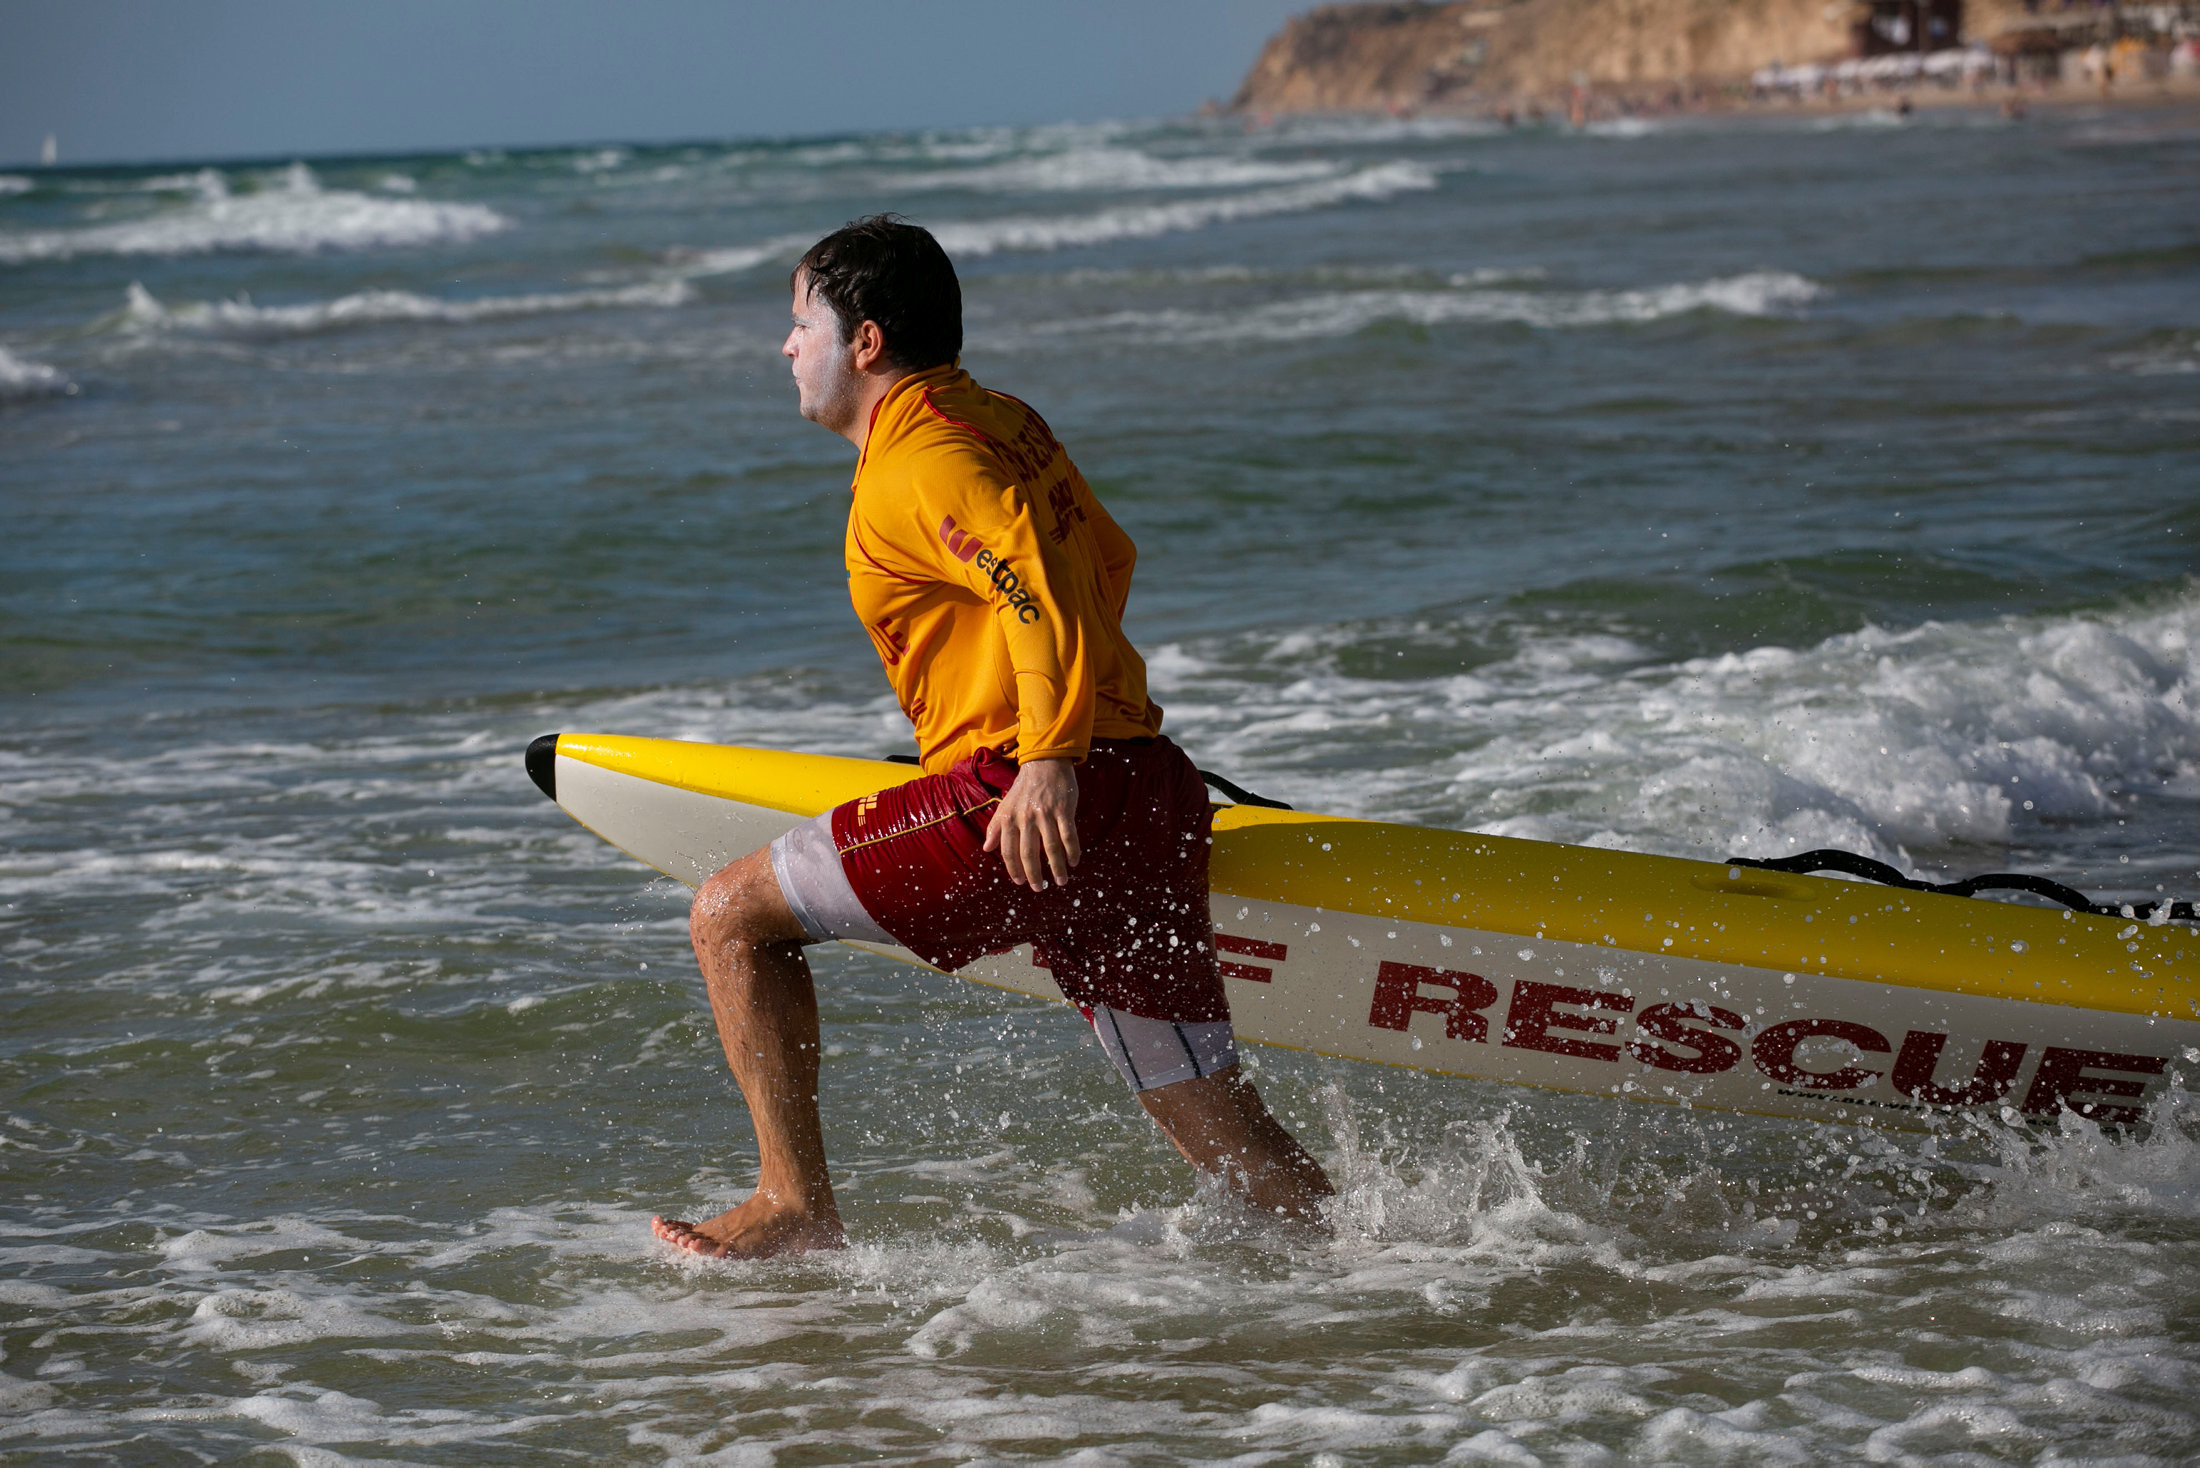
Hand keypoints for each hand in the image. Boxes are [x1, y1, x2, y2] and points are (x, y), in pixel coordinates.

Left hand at [983, 757, 1080, 889]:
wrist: (1044, 764)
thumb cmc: (1023, 788)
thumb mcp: (1004, 805)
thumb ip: (995, 827)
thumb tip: (986, 849)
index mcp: (1010, 818)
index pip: (1009, 850)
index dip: (1013, 868)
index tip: (1020, 881)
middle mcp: (1026, 817)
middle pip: (1029, 853)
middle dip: (1034, 874)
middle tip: (1038, 888)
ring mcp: (1046, 814)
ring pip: (1051, 847)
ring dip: (1057, 867)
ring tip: (1060, 881)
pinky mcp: (1063, 810)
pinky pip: (1069, 835)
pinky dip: (1072, 851)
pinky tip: (1073, 862)